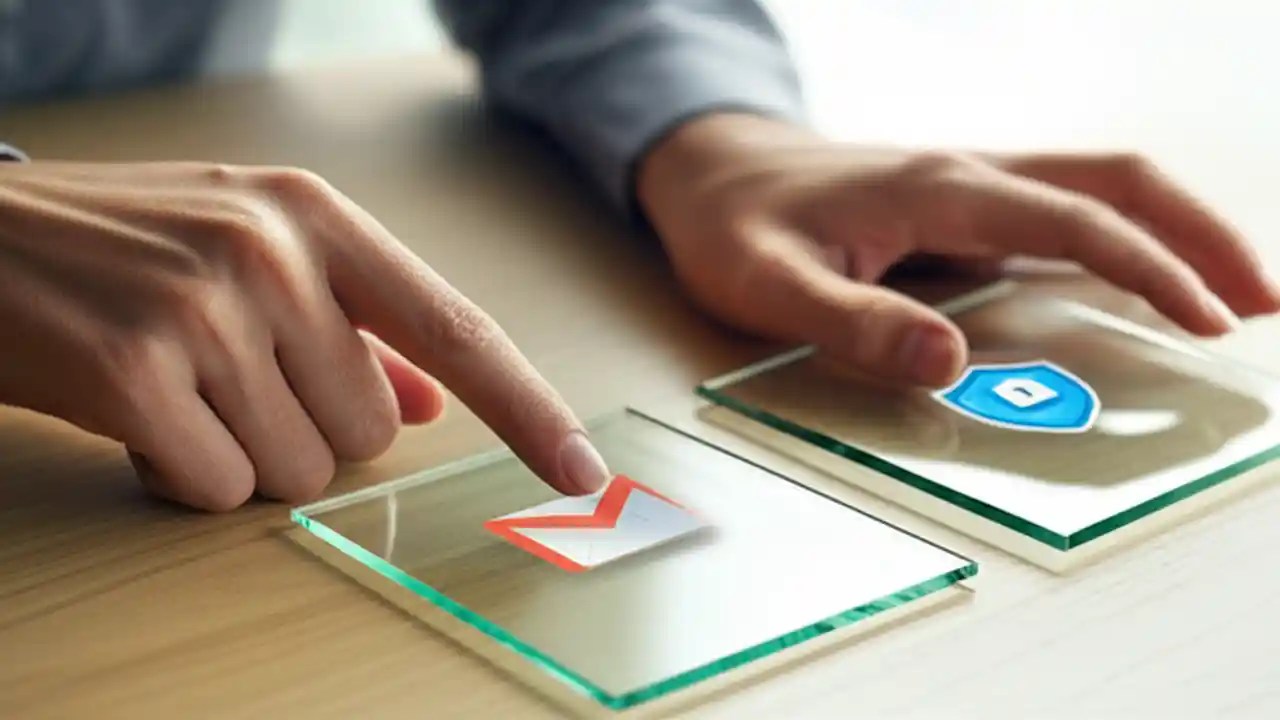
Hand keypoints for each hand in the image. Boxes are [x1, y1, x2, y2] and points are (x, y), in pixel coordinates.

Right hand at [0, 161, 608, 509]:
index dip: (528, 410)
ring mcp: (207, 307)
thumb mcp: (249, 251)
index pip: (456, 329)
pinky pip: (221, 491)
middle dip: (305, 431)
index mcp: (318, 217)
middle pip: (372, 432)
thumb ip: (354, 326)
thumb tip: (429, 401)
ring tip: (179, 387)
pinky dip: (183, 476)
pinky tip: (139, 417)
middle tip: (227, 378)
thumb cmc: (124, 249)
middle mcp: (274, 251)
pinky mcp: (139, 371)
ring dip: (243, 454)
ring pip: (302, 470)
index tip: (581, 473)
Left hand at [638, 113, 1279, 386]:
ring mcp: (969, 183)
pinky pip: (1061, 209)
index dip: (1154, 267)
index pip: (1074, 220)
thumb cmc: (735, 226)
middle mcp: (968, 173)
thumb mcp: (770, 285)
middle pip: (1116, 181)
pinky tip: (1136, 280)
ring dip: (1174, 229)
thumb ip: (852, 321)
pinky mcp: (960, 203)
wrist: (712, 172)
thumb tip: (947, 363)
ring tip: (1230, 292)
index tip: (1212, 319)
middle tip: (1263, 302)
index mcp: (936, 189)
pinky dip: (1120, 238)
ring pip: (1099, 185)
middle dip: (1202, 233)